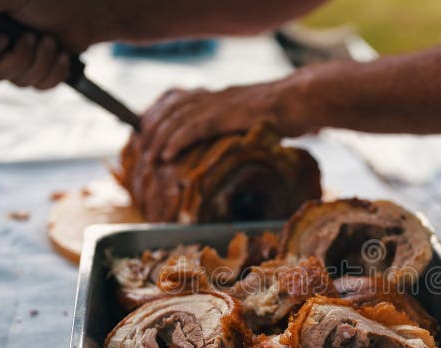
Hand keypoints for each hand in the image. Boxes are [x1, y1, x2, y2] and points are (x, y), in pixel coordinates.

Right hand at [0, 0, 116, 88]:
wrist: (83, 12)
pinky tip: (62, 55)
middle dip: (21, 57)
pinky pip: (42, 87)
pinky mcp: (41, 74)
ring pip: (22, 82)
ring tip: (50, 41)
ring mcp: (20, 64)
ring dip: (42, 61)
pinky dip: (56, 71)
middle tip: (33, 36)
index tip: (4, 38)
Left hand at [139, 80, 314, 161]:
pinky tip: (166, 155)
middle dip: (150, 128)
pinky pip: (194, 128)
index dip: (157, 115)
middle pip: (170, 108)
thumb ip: (240, 127)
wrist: (302, 99)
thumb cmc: (288, 111)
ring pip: (176, 119)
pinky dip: (176, 141)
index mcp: (219, 96)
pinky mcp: (227, 115)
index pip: (177, 100)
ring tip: (147, 157)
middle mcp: (214, 97)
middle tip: (138, 148)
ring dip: (158, 139)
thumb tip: (235, 145)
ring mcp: (220, 104)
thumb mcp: (256, 118)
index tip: (144, 131)